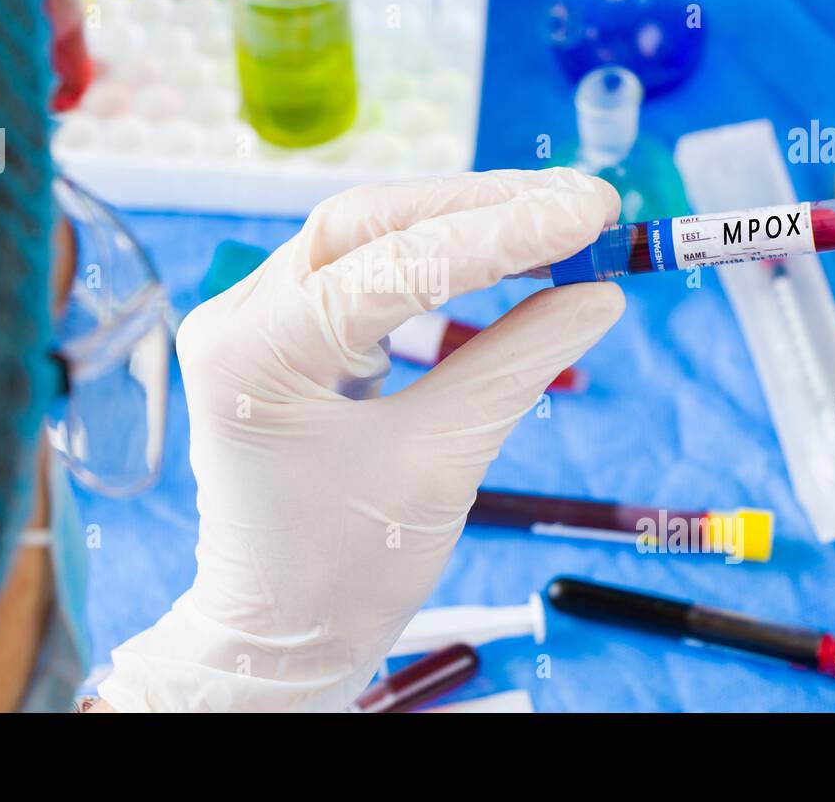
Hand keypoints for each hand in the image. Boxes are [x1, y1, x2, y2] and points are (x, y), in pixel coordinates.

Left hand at [98, 168, 622, 710]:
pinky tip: (501, 254)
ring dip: (464, 223)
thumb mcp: (441, 465)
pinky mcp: (284, 333)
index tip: (589, 213)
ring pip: (367, 237)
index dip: (501, 235)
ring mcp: (255, 320)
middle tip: (585, 203)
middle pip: (370, 224)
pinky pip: (364, 274)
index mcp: (254, 354)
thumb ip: (514, 367)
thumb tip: (595, 296)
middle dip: (483, 209)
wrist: (279, 631)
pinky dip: (437, 261)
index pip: (393, 266)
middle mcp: (239, 317)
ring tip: (559, 219)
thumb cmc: (345, 570)